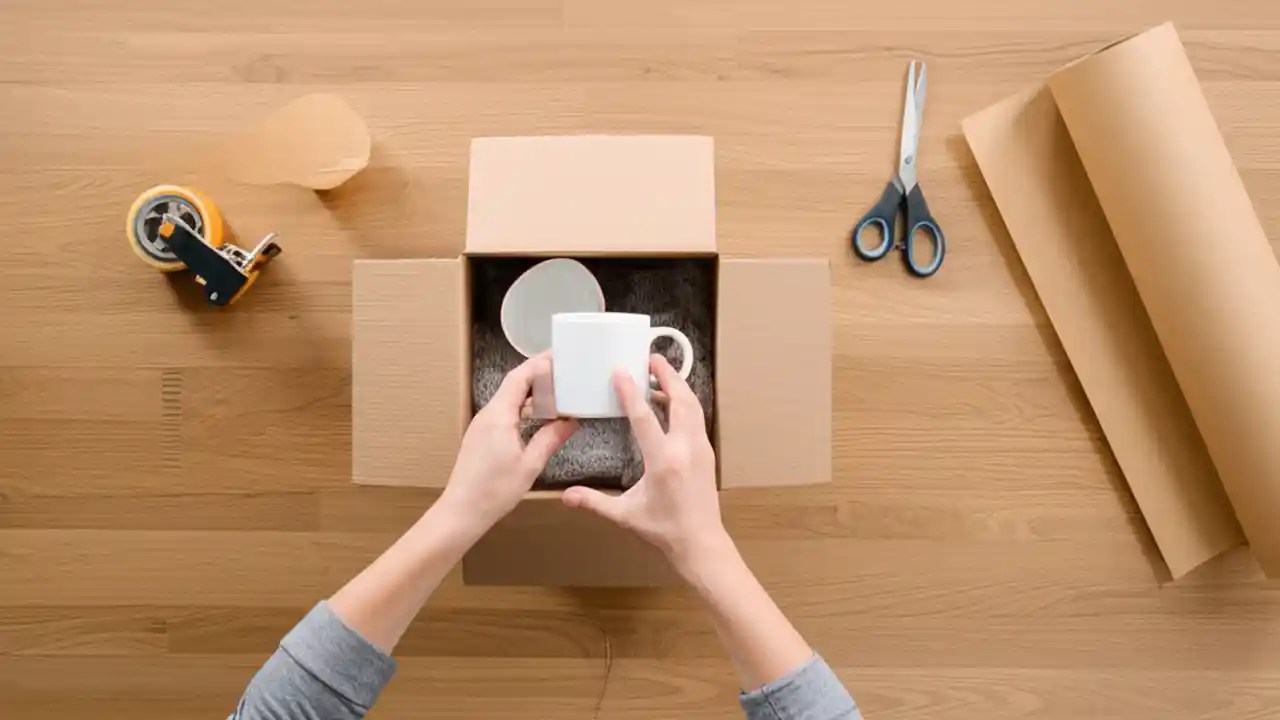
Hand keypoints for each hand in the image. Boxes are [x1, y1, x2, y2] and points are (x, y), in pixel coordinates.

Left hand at [440, 354, 578, 532]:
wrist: (462, 511)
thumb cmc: (494, 490)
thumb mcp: (531, 464)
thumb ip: (551, 438)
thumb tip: (571, 421)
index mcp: (499, 415)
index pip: (520, 376)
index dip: (540, 363)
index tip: (560, 356)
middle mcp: (488, 414)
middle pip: (514, 383)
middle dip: (539, 375)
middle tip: (565, 372)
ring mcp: (482, 425)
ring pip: (509, 398)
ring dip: (531, 393)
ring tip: (557, 392)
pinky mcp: (482, 436)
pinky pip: (504, 412)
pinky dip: (523, 408)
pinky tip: (538, 416)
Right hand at [562, 355, 727, 577]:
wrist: (700, 543)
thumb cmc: (664, 530)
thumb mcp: (625, 515)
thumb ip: (595, 502)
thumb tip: (565, 497)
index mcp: (664, 462)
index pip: (645, 418)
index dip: (631, 392)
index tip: (622, 370)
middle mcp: (686, 449)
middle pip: (680, 400)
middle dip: (666, 375)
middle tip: (650, 357)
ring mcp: (700, 449)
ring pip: (693, 406)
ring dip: (677, 386)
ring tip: (659, 373)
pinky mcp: (706, 453)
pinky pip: (696, 418)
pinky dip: (684, 403)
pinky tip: (670, 402)